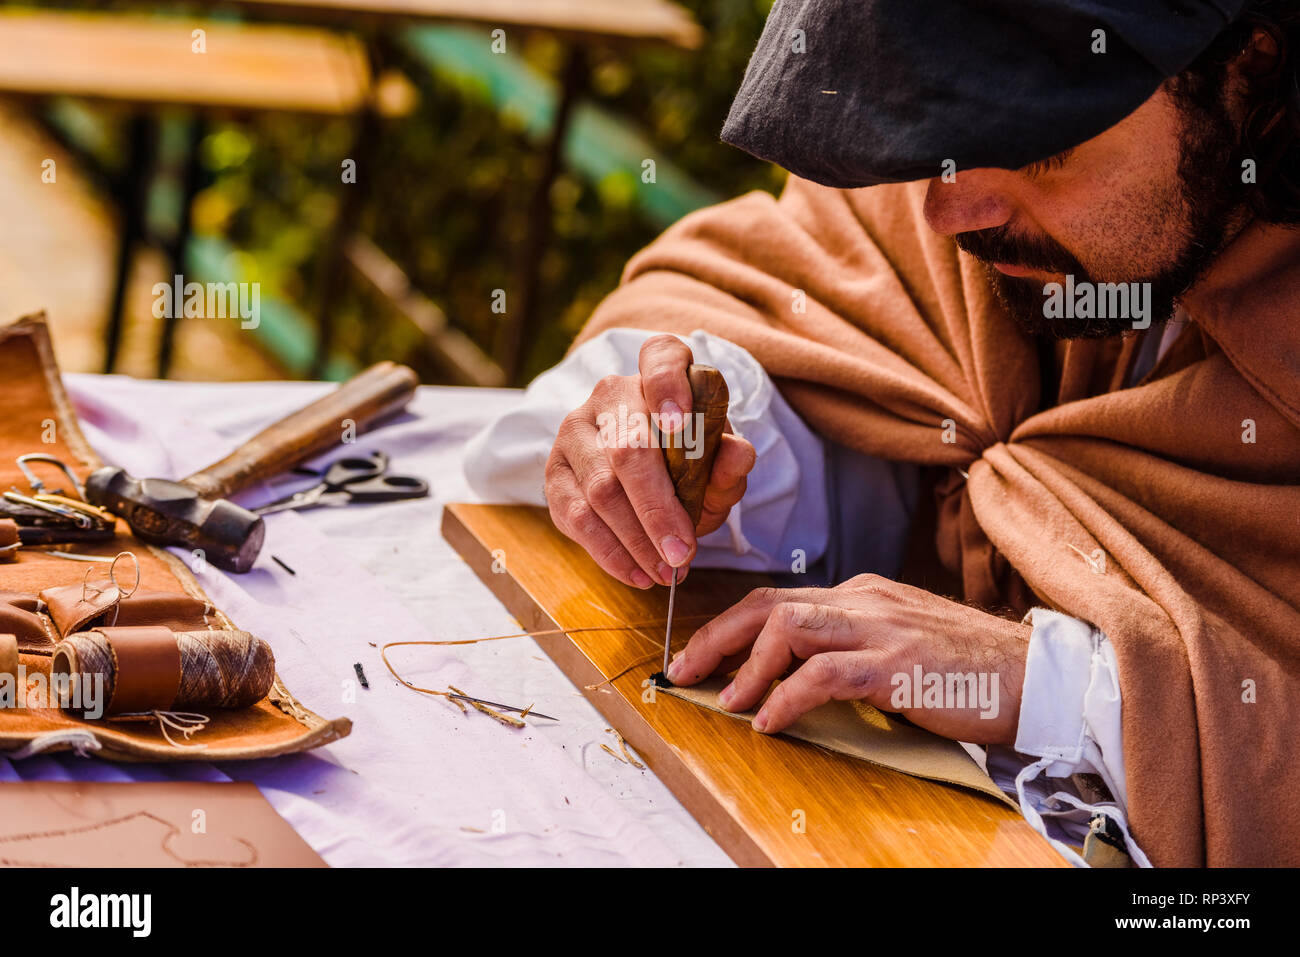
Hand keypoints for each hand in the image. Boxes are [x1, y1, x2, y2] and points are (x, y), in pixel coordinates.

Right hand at [544, 335, 755, 588]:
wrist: (642, 473)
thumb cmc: (687, 461)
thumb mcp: (716, 460)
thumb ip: (729, 460)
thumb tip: (738, 455)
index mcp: (658, 372)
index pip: (661, 358)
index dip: (668, 385)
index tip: (680, 422)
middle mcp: (610, 394)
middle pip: (628, 447)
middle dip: (657, 508)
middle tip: (682, 552)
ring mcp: (575, 431)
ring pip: (601, 489)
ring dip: (635, 540)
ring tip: (665, 572)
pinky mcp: (553, 471)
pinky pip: (575, 516)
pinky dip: (610, 552)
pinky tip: (636, 572)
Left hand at [665, 574, 1030, 744]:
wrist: (1036, 676)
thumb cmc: (968, 668)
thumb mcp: (899, 643)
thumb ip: (851, 647)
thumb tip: (793, 675)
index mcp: (862, 595)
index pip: (778, 598)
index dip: (729, 626)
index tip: (698, 656)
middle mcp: (865, 600)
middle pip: (769, 605)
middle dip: (717, 638)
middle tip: (684, 672)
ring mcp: (881, 627)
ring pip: (789, 628)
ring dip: (747, 668)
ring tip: (727, 702)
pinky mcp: (898, 663)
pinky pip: (826, 674)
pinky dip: (789, 697)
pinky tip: (772, 722)